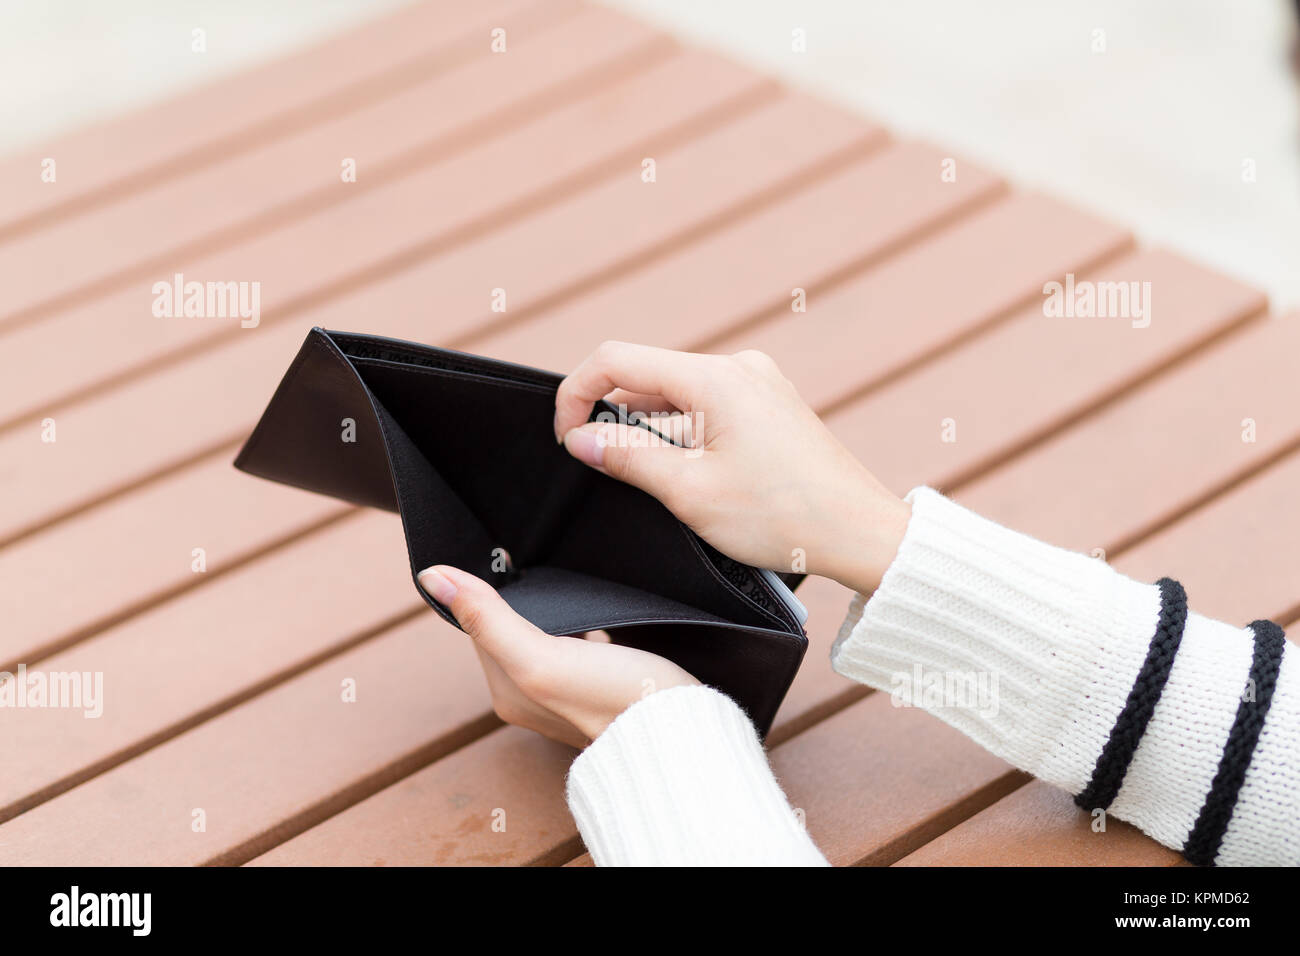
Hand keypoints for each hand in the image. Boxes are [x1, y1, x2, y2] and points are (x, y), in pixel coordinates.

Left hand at [418, 564, 698, 746]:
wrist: (682, 730)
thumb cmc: (613, 697)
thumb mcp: (540, 655)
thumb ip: (489, 619)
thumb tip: (433, 577)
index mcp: (506, 690)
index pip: (480, 624)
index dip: (488, 588)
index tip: (503, 554)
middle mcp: (531, 693)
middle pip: (512, 627)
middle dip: (523, 596)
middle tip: (535, 557)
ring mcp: (568, 689)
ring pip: (548, 631)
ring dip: (556, 606)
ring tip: (569, 579)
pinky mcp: (602, 682)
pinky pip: (581, 640)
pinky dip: (585, 620)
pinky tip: (600, 609)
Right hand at [553, 342, 908, 594]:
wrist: (860, 534)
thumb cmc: (783, 516)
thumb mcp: (689, 492)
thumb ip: (626, 456)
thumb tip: (578, 439)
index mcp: (715, 377)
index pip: (616, 359)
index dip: (576, 394)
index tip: (566, 439)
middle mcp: (737, 367)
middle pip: (646, 377)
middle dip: (613, 419)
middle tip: (602, 470)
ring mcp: (756, 384)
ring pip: (674, 396)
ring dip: (650, 433)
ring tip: (659, 485)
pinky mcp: (767, 406)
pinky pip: (705, 408)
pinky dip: (681, 436)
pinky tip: (687, 477)